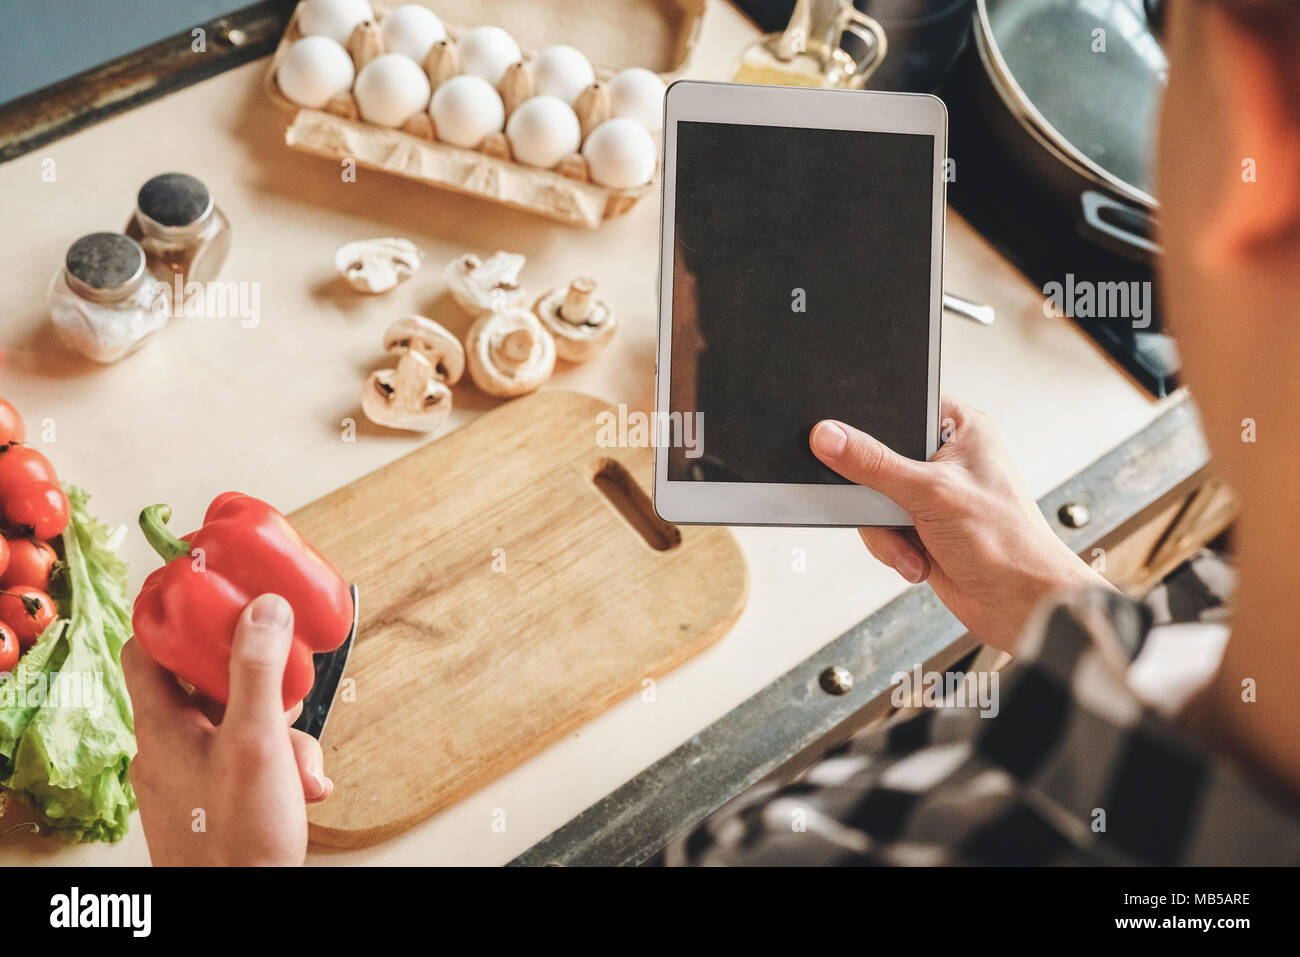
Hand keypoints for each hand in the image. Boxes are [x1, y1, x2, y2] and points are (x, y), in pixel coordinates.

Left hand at [122, 593, 332, 865]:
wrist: (240, 912)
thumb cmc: (237, 840)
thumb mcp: (256, 742)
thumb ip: (258, 672)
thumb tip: (262, 607)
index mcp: (162, 726)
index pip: (145, 649)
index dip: (174, 618)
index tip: (214, 596)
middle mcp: (168, 748)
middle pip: (205, 684)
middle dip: (258, 681)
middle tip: (288, 682)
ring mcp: (189, 777)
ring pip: (235, 725)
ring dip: (280, 731)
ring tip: (303, 762)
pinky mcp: (212, 801)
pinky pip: (245, 761)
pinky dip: (279, 765)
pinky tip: (304, 786)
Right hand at [810, 396, 1111, 650]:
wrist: (1021, 605)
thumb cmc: (1007, 543)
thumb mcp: (930, 493)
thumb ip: (873, 464)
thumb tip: (829, 436)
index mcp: (961, 428)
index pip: (901, 406)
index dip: (871, 421)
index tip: (843, 436)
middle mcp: (945, 458)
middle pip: (876, 458)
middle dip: (877, 494)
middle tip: (889, 507)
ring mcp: (932, 495)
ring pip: (873, 499)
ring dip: (887, 530)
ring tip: (914, 544)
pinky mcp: (921, 527)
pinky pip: (881, 529)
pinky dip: (894, 549)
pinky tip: (919, 559)